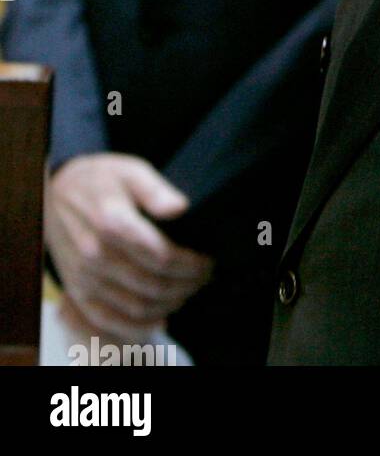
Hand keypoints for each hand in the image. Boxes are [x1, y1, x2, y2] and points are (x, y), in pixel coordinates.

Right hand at [45, 153, 213, 341]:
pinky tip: (160, 318)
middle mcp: (96, 254)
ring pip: (135, 305)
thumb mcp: (131, 170)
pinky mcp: (77, 289)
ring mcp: (84, 276)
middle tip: (205, 275)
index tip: (207, 260)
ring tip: (190, 290)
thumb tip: (181, 208)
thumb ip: (156, 190)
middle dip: (186, 284)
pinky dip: (136, 325)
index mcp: (112, 222)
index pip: (161, 256)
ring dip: (169, 303)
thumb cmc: (100, 179)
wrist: (56, 192)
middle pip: (152, 283)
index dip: (190, 264)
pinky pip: (107, 319)